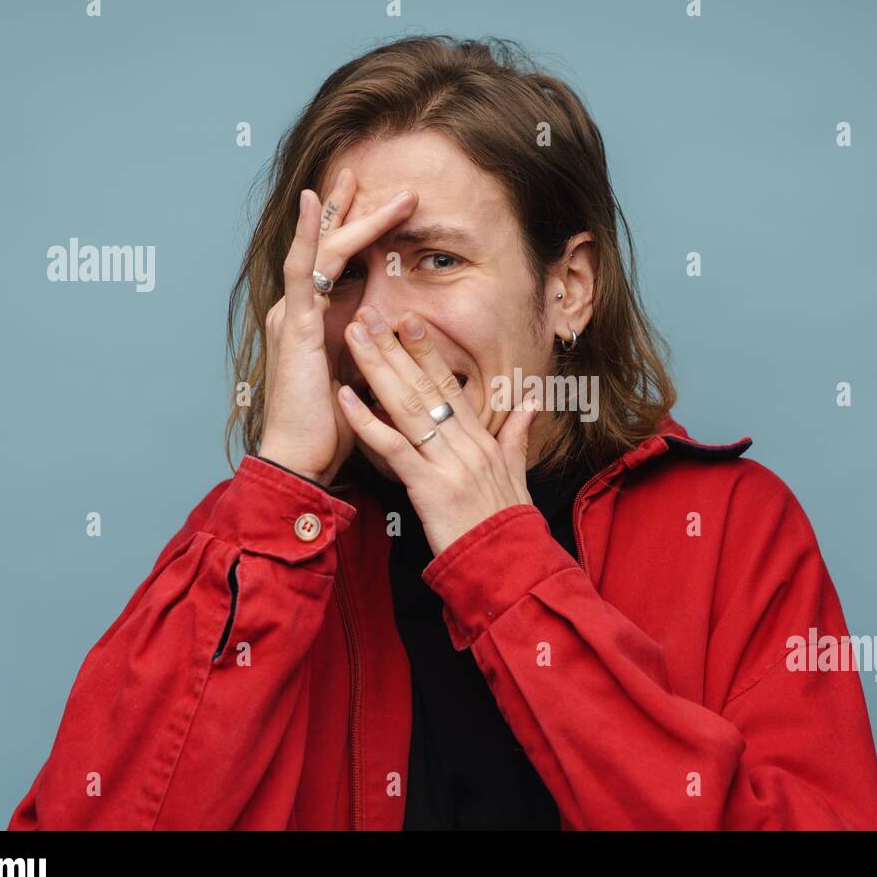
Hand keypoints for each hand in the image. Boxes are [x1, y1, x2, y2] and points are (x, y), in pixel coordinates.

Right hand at [257, 171, 417, 482]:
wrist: (303, 457)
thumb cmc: (333, 426)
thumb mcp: (363, 375)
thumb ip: (374, 346)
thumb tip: (399, 328)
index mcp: (317, 322)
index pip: (337, 266)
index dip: (355, 233)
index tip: (379, 205)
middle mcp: (301, 311)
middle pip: (326, 249)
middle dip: (350, 212)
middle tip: (368, 176)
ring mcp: (295, 314)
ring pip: (321, 252)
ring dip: (347, 217)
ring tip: (365, 182)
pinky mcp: (296, 325)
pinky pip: (302, 269)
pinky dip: (308, 234)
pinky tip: (315, 204)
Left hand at [336, 306, 539, 555]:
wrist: (509, 562)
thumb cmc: (507, 523)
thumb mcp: (517, 474)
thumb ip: (519, 435)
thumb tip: (531, 403)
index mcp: (482, 439)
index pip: (451, 385)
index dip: (427, 351)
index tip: (408, 320)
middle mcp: (465, 444)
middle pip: (425, 386)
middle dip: (394, 347)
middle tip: (369, 313)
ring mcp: (448, 463)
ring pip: (407, 405)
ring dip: (376, 368)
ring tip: (353, 337)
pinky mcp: (430, 487)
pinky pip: (395, 448)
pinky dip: (367, 421)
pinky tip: (345, 398)